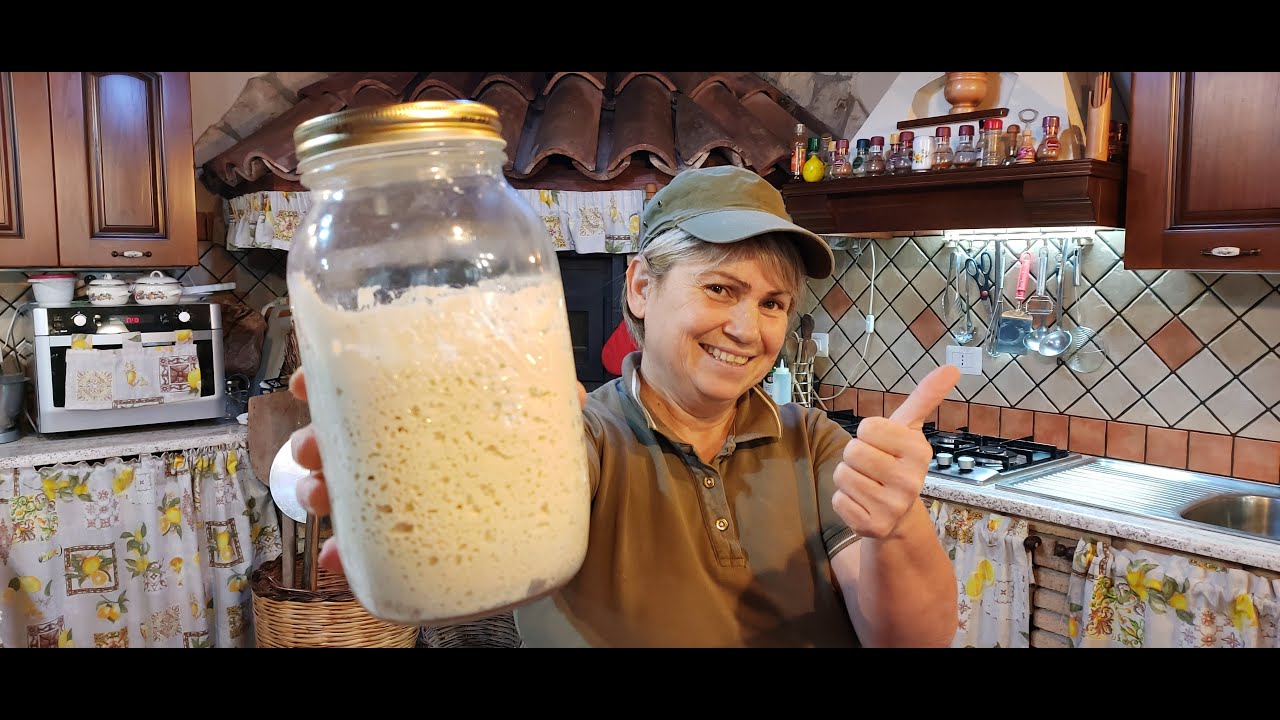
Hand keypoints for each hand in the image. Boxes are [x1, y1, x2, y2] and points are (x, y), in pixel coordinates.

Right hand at [288, 368, 589, 573]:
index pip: (370, 383)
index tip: (309, 380)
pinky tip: (339, 560)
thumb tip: (572, 392)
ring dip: (321, 490)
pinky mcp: (413, 535)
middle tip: (313, 448)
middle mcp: (407, 445)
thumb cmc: (542, 448)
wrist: (565, 503)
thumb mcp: (549, 419)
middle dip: (315, 440)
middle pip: (343, 435)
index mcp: (430, 406)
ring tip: (322, 498)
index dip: (330, 378)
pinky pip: (369, 545)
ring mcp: (406, 490)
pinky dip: (348, 554)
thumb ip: (557, 403)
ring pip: (345, 486)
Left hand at [831, 365, 959, 539]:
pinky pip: (838, 500)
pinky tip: (863, 503)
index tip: (883, 445)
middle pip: (852, 450)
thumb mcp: (909, 428)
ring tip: (869, 484)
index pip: (867, 426)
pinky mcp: (872, 526)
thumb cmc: (898, 462)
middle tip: (873, 466)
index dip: (869, 433)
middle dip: (856, 456)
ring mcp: (892, 507)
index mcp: (920, 452)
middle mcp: (911, 481)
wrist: (898, 514)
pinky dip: (844, 500)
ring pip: (842, 475)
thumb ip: (925, 397)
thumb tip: (952, 367)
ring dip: (848, 477)